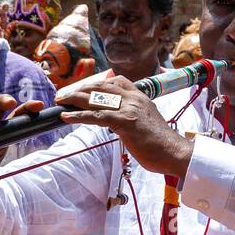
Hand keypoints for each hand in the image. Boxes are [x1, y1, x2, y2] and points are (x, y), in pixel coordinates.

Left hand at [57, 74, 193, 177]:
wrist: (175, 153)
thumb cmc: (160, 143)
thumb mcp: (145, 121)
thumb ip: (131, 115)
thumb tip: (114, 120)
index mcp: (140, 96)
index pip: (115, 81)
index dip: (95, 84)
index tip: (81, 88)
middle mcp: (134, 98)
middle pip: (101, 87)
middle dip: (79, 89)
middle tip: (63, 94)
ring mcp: (130, 109)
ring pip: (96, 99)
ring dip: (74, 99)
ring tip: (60, 101)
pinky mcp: (125, 122)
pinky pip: (97, 116)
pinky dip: (79, 115)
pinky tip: (66, 116)